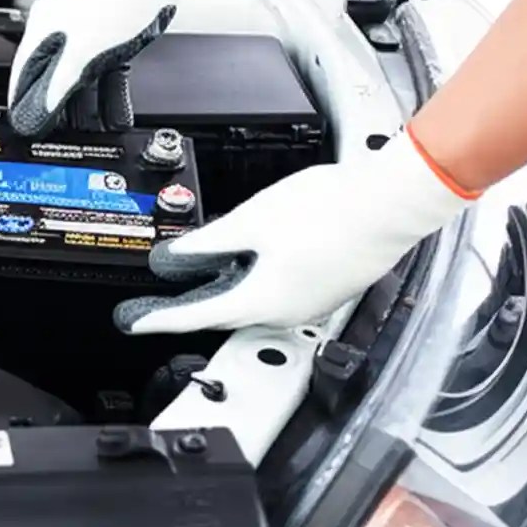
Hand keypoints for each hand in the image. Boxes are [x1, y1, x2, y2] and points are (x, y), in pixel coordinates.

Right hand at [6, 0, 241, 135]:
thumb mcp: (86, 50)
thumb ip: (61, 82)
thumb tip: (42, 107)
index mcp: (44, 24)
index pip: (23, 70)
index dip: (20, 98)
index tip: (22, 120)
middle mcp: (61, 24)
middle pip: (49, 71)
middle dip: (52, 100)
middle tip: (52, 125)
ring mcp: (86, 26)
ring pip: (76, 69)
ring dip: (81, 95)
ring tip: (84, 119)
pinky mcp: (109, 29)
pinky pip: (99, 65)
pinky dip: (102, 84)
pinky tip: (108, 99)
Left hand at [113, 130, 473, 332]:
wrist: (388, 203)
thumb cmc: (331, 210)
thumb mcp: (251, 220)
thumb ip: (210, 241)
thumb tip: (180, 254)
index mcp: (263, 300)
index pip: (197, 317)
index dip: (161, 319)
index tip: (137, 323)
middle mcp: (287, 312)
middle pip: (226, 313)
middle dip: (191, 307)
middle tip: (159, 304)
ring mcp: (311, 304)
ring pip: (255, 303)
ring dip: (226, 291)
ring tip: (198, 279)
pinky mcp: (327, 289)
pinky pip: (280, 293)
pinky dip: (256, 282)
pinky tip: (250, 262)